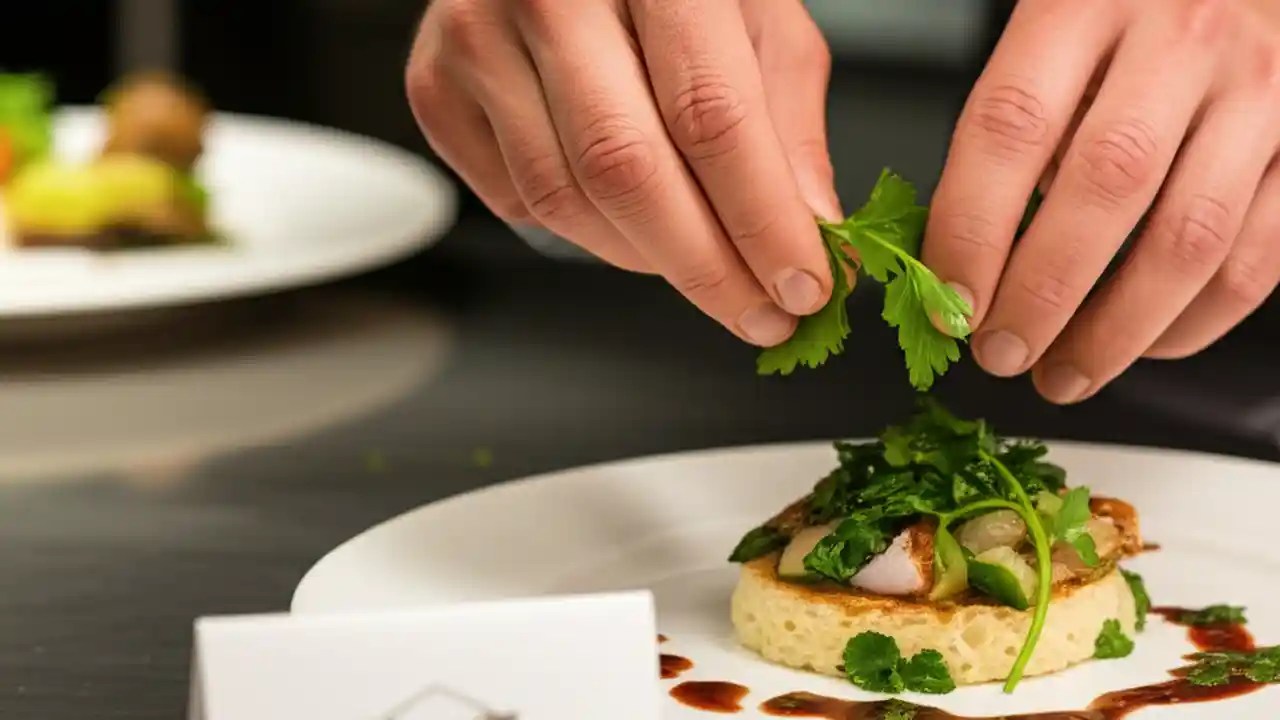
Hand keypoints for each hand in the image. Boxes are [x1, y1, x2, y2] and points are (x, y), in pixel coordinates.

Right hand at [406, 0, 839, 345]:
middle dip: (705, 268)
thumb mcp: (753, 6)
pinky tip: (627, 215)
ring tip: (700, 258)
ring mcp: (475, 39)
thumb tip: (808, 225)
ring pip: (566, 202)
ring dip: (648, 258)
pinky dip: (587, 232)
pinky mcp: (435, 88)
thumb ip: (785, 112)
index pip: (710, 116)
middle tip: (759, 313)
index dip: (760, 221)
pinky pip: (519, 203)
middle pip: (626, 172)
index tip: (802, 287)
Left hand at [924, 0, 1279, 402]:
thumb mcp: (1054, 34)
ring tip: (1063, 373)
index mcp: (1086, 3)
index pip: (1011, 127)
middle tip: (999, 352)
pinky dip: (1191, 324)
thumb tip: (969, 258)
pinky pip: (1254, 260)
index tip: (949, 301)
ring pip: (1187, 239)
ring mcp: (1260, 92)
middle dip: (1042, 294)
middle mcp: (1181, 41)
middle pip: (1104, 189)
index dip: (971, 229)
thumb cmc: (1127, 16)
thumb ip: (1018, 125)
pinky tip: (1141, 345)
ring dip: (1115, 330)